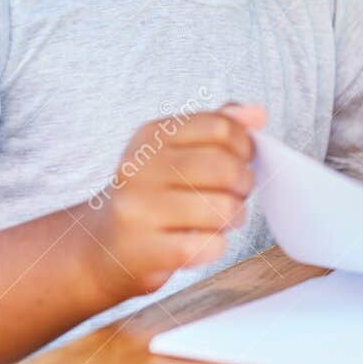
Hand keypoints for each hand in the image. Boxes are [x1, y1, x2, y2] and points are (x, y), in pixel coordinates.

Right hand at [78, 105, 264, 299]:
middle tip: (234, 193)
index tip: (239, 159)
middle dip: (244, 184)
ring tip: (219, 218)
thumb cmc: (155, 194)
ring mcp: (139, 209)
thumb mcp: (178, 150)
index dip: (244, 146)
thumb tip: (258, 114)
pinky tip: (200, 242)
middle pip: (227, 168)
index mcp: (151, 136)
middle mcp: (140, 168)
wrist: (104, 245)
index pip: (221, 127)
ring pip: (224, 208)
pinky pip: (210, 245)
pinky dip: (216, 246)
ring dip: (234, 217)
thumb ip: (219, 126)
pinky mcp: (145, 249)